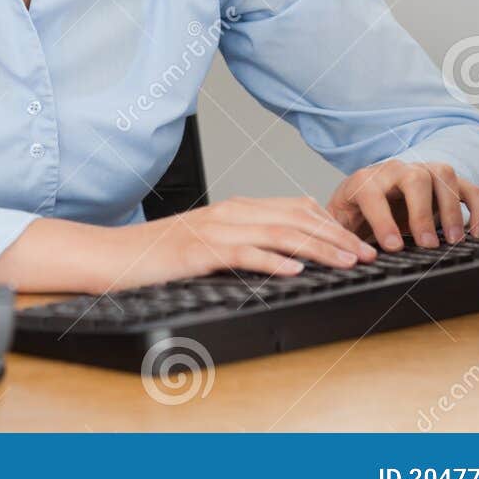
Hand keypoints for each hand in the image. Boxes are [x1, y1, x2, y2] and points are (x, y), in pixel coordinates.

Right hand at [85, 194, 378, 292]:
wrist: (111, 256)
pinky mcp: (200, 250)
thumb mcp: (207, 245)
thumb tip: (283, 259)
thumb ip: (242, 244)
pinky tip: (296, 270)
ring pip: (279, 232)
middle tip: (367, 253)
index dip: (331, 223)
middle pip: (295, 218)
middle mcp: (229, 212)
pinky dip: (274, 260)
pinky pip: (244, 252)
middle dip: (337, 236)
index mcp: (234, 208)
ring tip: (346, 260)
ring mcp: (214, 229)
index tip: (358, 242)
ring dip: (319, 248)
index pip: (294, 207)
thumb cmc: (157, 257)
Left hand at [326, 159, 478, 250]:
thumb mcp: (338, 222)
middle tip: (428, 245)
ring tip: (454, 241)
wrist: (366, 193)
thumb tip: (337, 258)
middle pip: (414, 178)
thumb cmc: (354, 212)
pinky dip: (477, 208)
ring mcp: (423, 171)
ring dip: (452, 209)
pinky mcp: (445, 182)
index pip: (372, 194)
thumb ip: (337, 236)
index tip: (393, 247)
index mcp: (364, 181)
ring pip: (443, 175)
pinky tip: (478, 233)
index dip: (382, 220)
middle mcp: (395, 171)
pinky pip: (467, 187)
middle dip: (422, 212)